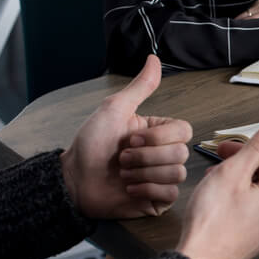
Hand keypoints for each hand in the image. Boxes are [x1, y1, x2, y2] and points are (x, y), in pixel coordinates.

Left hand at [61, 55, 191, 218]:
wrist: (74, 180)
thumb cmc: (90, 145)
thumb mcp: (114, 110)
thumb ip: (140, 87)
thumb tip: (154, 59)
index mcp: (159, 133)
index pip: (184, 131)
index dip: (159, 137)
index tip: (131, 138)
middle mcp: (164, 154)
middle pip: (181, 153)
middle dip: (145, 157)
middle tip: (122, 158)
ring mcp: (163, 177)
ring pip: (177, 174)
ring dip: (143, 174)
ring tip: (123, 174)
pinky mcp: (158, 199)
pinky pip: (170, 194)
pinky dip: (145, 190)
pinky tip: (128, 188)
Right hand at [176, 119, 258, 258]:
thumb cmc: (212, 223)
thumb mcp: (234, 172)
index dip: (245, 152)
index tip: (225, 151)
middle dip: (240, 168)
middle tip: (217, 168)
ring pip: (254, 196)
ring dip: (234, 186)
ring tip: (213, 188)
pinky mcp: (252, 241)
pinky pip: (247, 214)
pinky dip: (232, 205)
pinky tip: (215, 207)